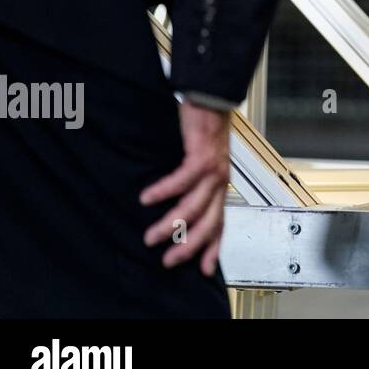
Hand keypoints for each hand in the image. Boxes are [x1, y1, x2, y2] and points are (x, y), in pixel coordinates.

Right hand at [141, 99, 231, 275]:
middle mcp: (220, 181)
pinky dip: (164, 190)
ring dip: (171, 224)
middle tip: (168, 260)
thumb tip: (177, 207)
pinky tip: (148, 197)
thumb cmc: (204, 130)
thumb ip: (194, 186)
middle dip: (189, 246)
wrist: (212, 99)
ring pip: (194, 206)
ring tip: (151, 235)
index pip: (219, 223)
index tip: (205, 269)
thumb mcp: (202, 164)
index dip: (213, 247)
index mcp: (220, 186)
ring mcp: (213, 168)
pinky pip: (183, 179)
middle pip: (209, 222)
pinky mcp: (202, 154)